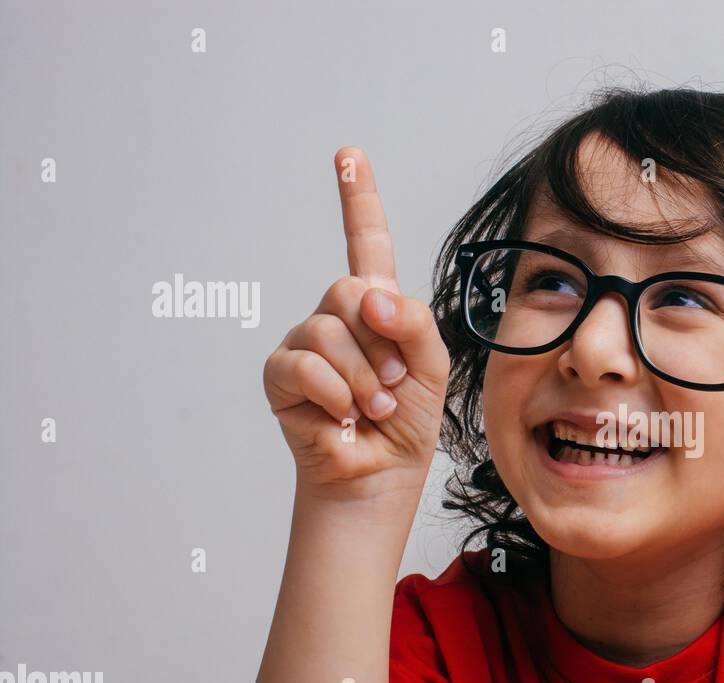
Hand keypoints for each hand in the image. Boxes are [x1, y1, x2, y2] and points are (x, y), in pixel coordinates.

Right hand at [264, 147, 450, 499]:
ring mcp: (305, 343)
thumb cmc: (405, 422)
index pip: (366, 244)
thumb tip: (371, 296)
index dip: (357, 200)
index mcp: (377, 309)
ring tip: (371, 406)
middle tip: (393, 382)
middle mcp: (337, 318)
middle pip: (350, 290)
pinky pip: (304, 363)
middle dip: (381, 341)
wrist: (379, 474)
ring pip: (329, 329)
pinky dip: (333, 394)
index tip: (348, 156)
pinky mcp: (281, 374)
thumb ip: (413, 322)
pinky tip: (341, 415)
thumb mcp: (431, 367)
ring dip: (363, 377)